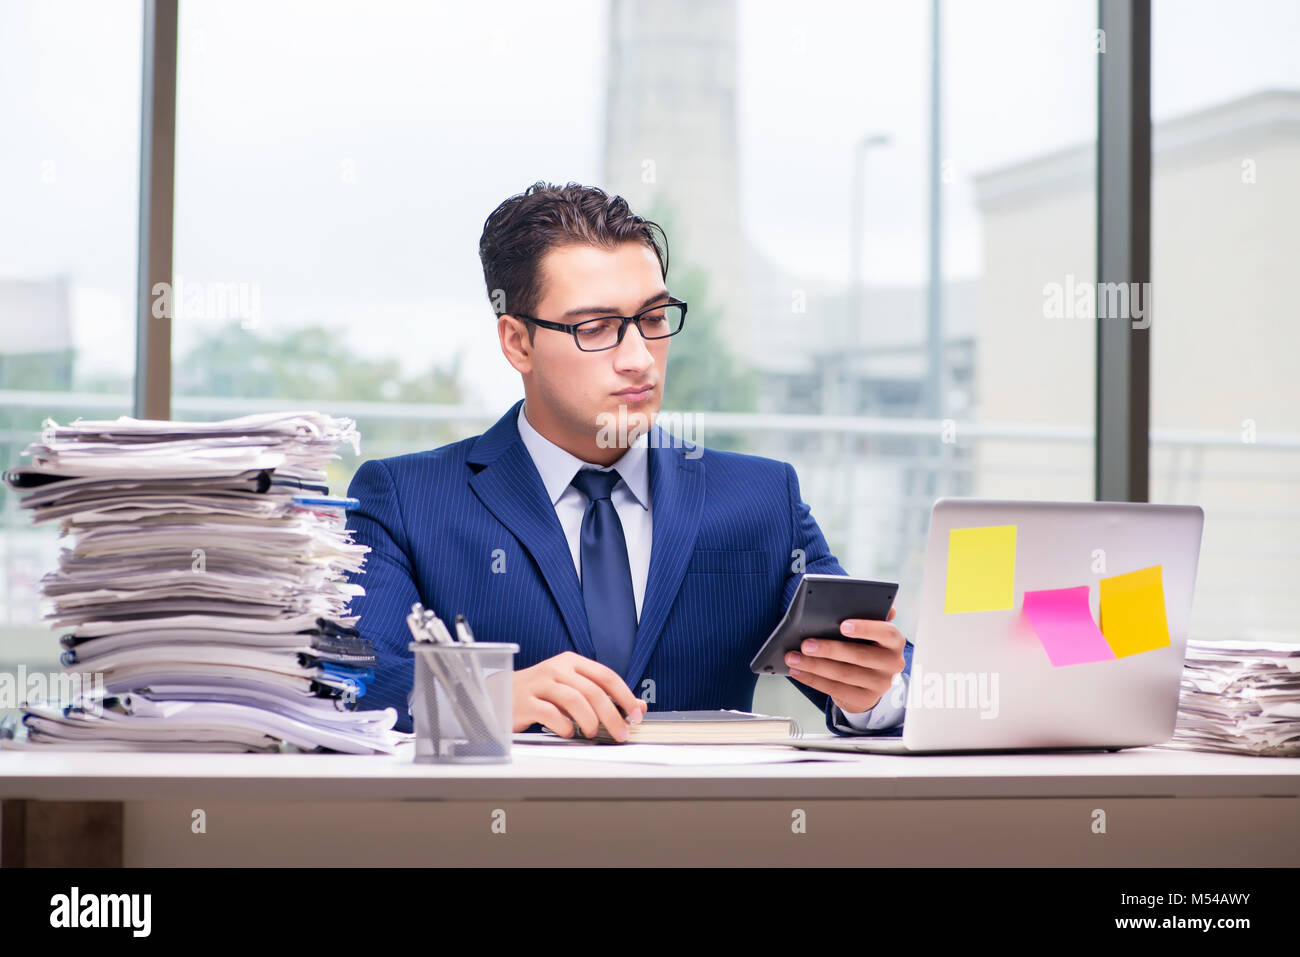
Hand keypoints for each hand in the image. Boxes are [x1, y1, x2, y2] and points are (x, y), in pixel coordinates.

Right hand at [512, 651, 648, 740]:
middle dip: (612, 715)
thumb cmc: (541, 694)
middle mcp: (556, 669)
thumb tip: (637, 706)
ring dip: (589, 721)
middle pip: (592, 690)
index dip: (625, 696)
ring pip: (574, 700)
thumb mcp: (571, 688)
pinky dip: (565, 727)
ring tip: (592, 733)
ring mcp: (539, 684)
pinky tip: (568, 732)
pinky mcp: (525, 702)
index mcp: (570, 662)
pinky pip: (552, 715)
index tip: (636, 714)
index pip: (606, 675)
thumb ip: (601, 695)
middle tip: (621, 733)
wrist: (500, 695)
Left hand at [785, 606, 905, 714]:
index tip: (842, 625)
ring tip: (793, 657)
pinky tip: (798, 671)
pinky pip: (835, 689)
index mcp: (894, 641)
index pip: (886, 632)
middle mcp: (892, 663)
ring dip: (814, 665)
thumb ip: (864, 616)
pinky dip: (813, 680)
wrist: (871, 681)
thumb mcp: (868, 633)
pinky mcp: (865, 699)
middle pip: (859, 656)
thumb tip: (851, 601)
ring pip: (843, 674)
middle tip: (805, 644)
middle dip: (829, 649)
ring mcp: (880, 684)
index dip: (865, 628)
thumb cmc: (865, 646)